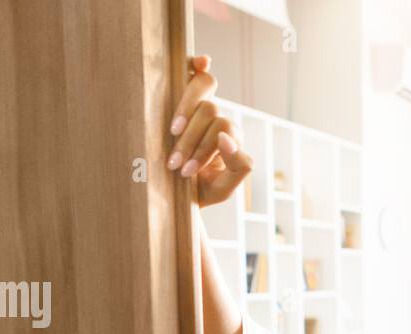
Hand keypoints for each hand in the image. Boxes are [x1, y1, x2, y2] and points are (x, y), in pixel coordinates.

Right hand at [169, 55, 252, 206]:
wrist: (172, 194)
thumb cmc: (199, 192)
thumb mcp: (224, 189)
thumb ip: (239, 167)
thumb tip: (226, 137)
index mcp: (230, 138)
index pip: (223, 127)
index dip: (202, 148)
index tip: (185, 172)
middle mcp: (218, 119)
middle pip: (211, 110)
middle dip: (190, 140)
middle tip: (174, 165)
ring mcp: (200, 105)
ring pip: (203, 87)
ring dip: (184, 111)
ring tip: (171, 135)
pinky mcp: (182, 96)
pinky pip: (197, 71)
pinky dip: (198, 64)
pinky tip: (199, 63)